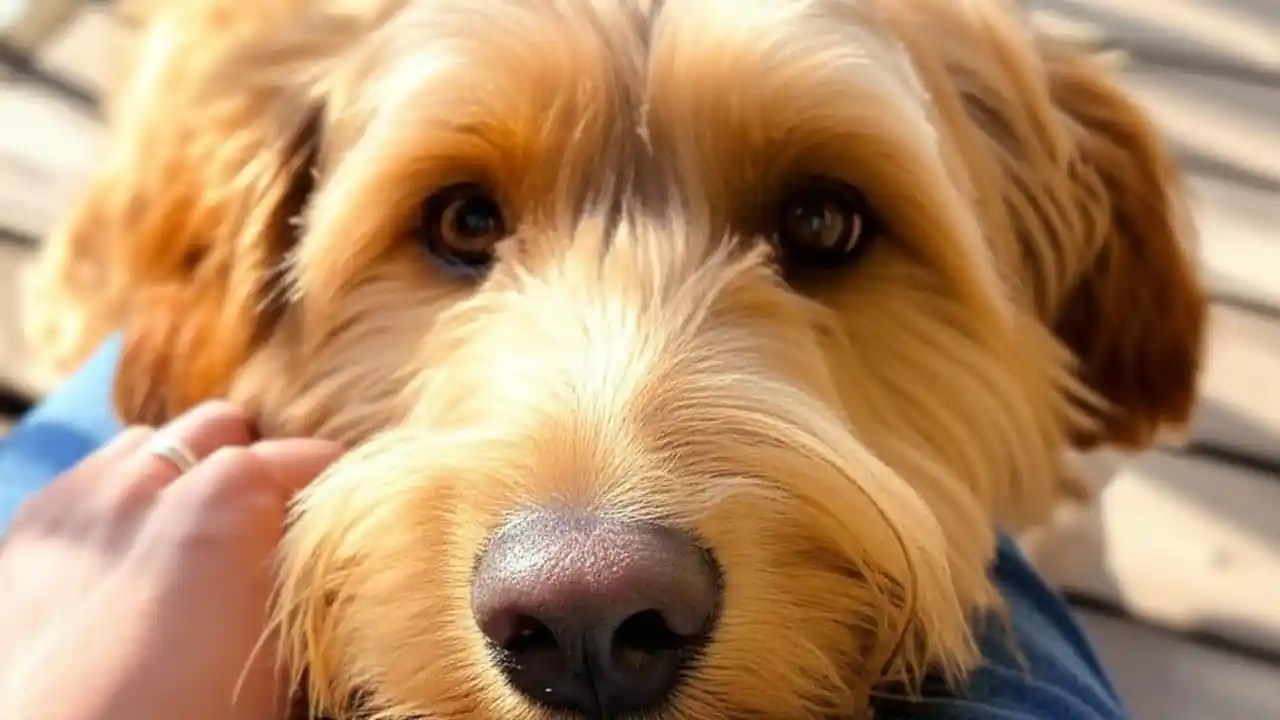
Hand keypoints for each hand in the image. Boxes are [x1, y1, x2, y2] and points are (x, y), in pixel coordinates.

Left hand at [0, 401, 343, 719]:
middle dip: (251, 464)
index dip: (335, 493)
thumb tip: (316, 542)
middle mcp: (153, 476)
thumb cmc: (191, 715)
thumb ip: (300, 568)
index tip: (341, 523)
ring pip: (150, 442)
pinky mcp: (31, 526)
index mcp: (232, 496)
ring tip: (193, 536)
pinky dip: (118, 498)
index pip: (313, 460)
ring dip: (180, 474)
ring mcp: (82, 494)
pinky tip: (129, 554)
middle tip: (266, 529)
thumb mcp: (279, 641)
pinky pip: (89, 476)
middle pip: (227, 428)